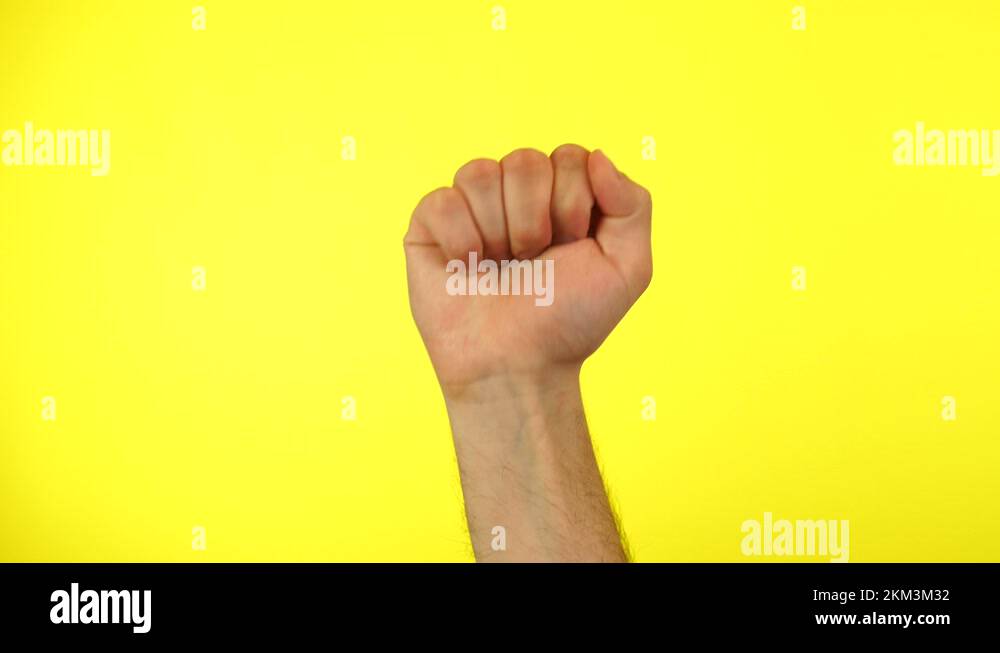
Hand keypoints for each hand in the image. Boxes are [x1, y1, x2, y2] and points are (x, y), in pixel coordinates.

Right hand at [404, 145, 652, 393]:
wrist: (517, 367)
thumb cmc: (568, 322)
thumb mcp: (628, 269)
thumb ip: (632, 204)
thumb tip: (597, 155)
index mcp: (562, 196)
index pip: (569, 156)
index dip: (573, 204)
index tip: (572, 247)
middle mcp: (516, 195)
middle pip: (525, 161)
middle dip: (536, 221)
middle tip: (533, 263)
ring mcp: (471, 207)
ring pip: (480, 173)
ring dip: (498, 233)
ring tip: (500, 269)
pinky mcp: (430, 225)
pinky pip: (442, 200)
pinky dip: (461, 242)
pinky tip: (468, 269)